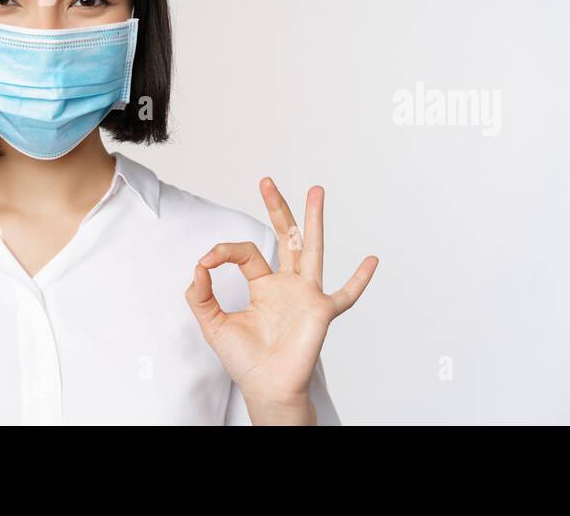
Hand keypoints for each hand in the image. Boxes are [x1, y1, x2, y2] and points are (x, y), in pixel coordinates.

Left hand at [184, 178, 376, 423]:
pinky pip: (345, 295)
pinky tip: (371, 261)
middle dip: (277, 209)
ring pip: (312, 249)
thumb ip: (200, 295)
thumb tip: (197, 266)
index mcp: (264, 286)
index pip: (246, 253)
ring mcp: (306, 295)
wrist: (266, 388)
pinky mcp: (320, 311)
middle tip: (267, 182)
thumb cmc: (245, 361)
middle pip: (284, 238)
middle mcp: (287, 285)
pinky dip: (359, 280)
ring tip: (315, 191)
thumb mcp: (212, 324)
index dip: (224, 251)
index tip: (207, 260)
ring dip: (313, 221)